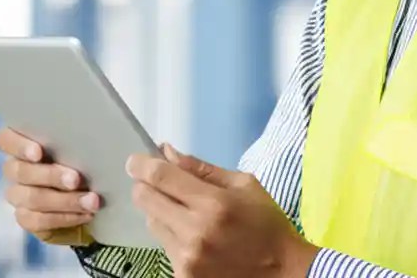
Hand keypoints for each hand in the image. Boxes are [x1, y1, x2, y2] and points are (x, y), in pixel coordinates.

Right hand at [0, 128, 101, 245]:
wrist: (90, 198)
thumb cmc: (85, 163)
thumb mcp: (82, 148)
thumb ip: (77, 139)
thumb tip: (93, 127)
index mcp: (22, 144)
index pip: (5, 139)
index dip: (19, 145)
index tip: (39, 152)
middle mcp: (14, 168)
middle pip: (19, 171)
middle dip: (50, 175)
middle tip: (76, 179)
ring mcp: (17, 194)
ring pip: (30, 198)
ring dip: (63, 200)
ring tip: (91, 201)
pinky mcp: (26, 218)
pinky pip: (37, 220)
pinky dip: (64, 217)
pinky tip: (84, 214)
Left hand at [126, 144, 319, 277]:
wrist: (282, 273)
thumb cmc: (266, 225)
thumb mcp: (243, 186)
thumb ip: (202, 169)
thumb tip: (166, 151)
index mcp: (213, 204)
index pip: (160, 176)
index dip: (141, 165)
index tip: (135, 161)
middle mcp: (194, 232)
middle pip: (145, 198)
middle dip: (147, 187)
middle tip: (159, 185)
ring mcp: (186, 258)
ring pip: (152, 222)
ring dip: (161, 213)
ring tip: (187, 216)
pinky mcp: (183, 277)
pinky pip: (163, 247)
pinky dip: (172, 238)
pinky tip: (195, 240)